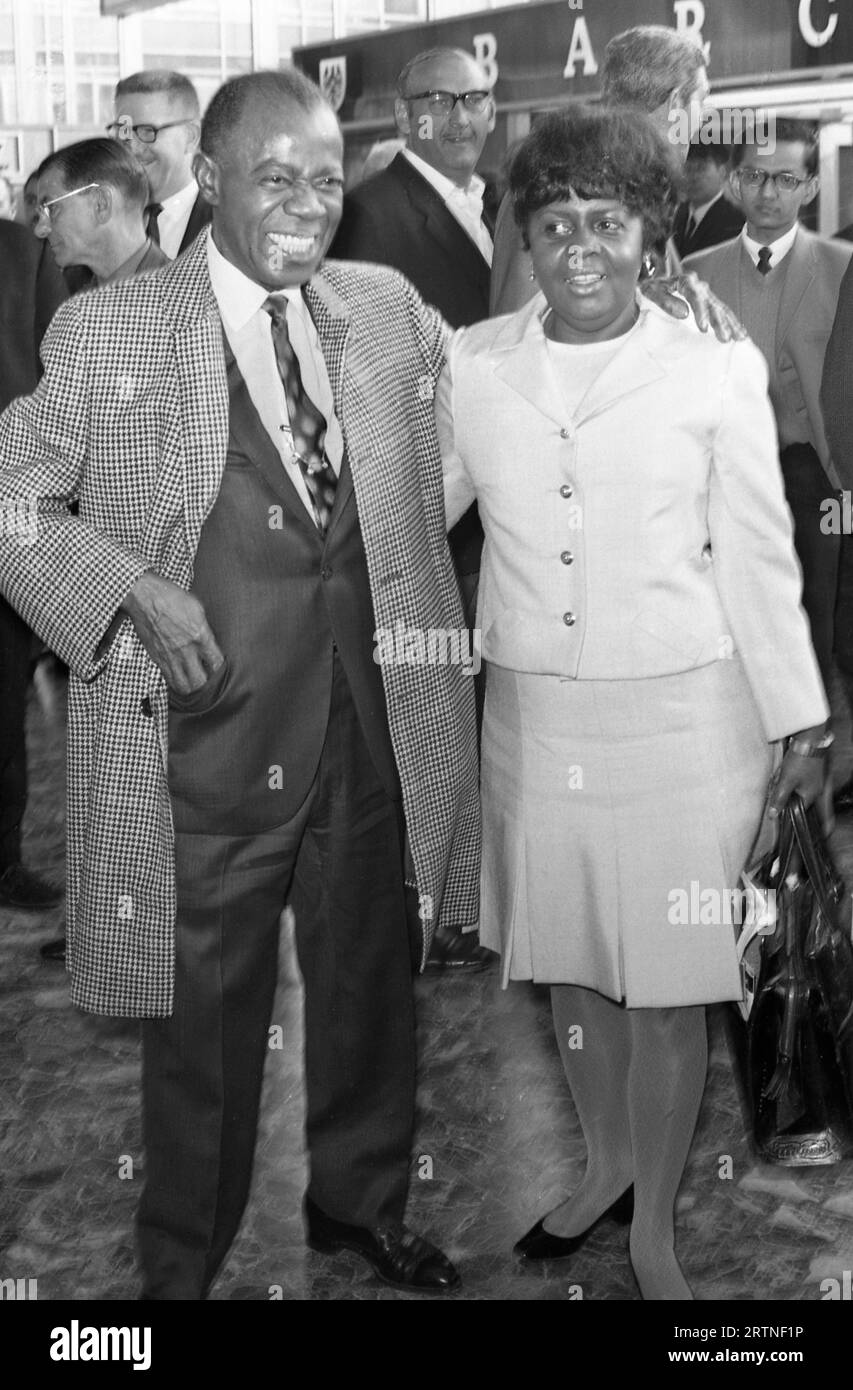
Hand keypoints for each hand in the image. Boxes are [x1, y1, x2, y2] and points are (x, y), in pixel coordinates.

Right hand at [121, 570, 223, 695]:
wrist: (144, 597)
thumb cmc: (170, 597)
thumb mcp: (197, 608)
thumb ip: (205, 628)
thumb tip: (210, 642)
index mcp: (200, 635)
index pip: (216, 663)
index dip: (220, 669)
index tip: (220, 668)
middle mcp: (185, 650)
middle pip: (200, 682)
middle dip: (207, 685)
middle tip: (210, 681)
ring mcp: (169, 656)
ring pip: (183, 686)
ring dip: (191, 688)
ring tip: (195, 684)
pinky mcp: (156, 658)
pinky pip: (168, 679)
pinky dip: (176, 683)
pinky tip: (180, 678)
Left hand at [640, 272, 747, 341]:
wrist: (649, 285)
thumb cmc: (648, 289)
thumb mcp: (650, 292)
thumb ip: (664, 300)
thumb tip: (684, 313)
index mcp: (685, 281)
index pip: (696, 296)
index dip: (701, 312)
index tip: (704, 328)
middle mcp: (699, 286)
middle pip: (712, 304)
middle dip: (720, 322)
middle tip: (725, 338)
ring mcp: (705, 294)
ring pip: (721, 308)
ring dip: (730, 324)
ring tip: (739, 338)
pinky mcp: (708, 303)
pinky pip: (722, 312)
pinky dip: (732, 323)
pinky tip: (740, 334)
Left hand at [767, 748, 833, 836]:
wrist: (808, 739)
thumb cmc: (799, 761)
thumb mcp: (786, 781)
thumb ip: (779, 798)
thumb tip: (773, 815)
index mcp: (810, 795)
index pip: (794, 809)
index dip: (782, 805)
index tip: (773, 798)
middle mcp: (813, 789)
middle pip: (791, 797)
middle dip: (780, 789)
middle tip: (776, 780)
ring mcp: (810, 779)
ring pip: (790, 786)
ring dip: (781, 781)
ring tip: (779, 772)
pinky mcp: (806, 770)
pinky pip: (792, 777)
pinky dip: (785, 774)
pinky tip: (782, 768)